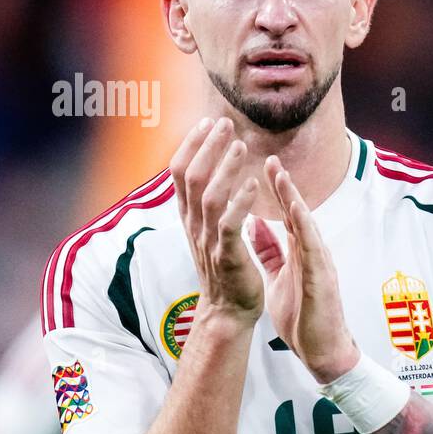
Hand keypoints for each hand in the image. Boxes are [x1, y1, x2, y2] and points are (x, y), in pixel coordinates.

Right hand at [169, 117, 262, 323]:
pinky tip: (252, 184)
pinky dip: (240, 202)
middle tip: (225, 123)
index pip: (180, 172)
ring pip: (209, 196)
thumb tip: (208, 173)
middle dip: (208, 147)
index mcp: (189, 218)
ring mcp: (208, 240)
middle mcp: (193, 225)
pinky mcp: (226, 256)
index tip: (207, 122)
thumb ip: (205, 204)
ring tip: (241, 146)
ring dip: (225, 168)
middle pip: (191, 177)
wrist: (227, 311)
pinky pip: (229, 224)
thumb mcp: (207, 231)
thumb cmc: (223, 268)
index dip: (192, 145)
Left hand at [251, 156, 359, 382]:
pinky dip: (305, 228)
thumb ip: (270, 252)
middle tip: (270, 159)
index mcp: (300, 253)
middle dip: (284, 186)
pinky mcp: (322, 278)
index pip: (287, 215)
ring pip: (306, 226)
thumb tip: (255, 226)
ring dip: (294, 200)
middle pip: (297, 213)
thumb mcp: (278, 278)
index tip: (263, 167)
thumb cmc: (303, 317)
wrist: (321, 351)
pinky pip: (313, 249)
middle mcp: (313, 253)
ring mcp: (320, 264)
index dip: (275, 191)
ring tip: (281, 177)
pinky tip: (296, 211)